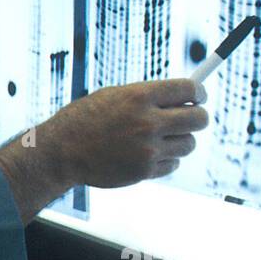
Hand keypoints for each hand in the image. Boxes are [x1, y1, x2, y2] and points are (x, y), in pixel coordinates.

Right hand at [0, 78, 208, 221]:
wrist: (62, 151)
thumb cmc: (86, 119)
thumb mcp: (115, 96)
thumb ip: (147, 96)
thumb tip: (184, 95)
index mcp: (140, 96)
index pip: (189, 89)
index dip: (198, 92)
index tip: (198, 96)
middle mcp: (147, 121)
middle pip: (198, 118)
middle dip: (198, 117)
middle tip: (191, 117)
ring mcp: (148, 148)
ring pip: (188, 144)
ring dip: (180, 140)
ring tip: (160, 138)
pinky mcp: (145, 170)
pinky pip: (173, 164)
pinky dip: (165, 159)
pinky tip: (147, 154)